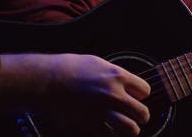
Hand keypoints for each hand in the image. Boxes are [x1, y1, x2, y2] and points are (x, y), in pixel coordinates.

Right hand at [0, 53, 150, 135]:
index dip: (141, 95)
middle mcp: (113, 95)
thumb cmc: (70, 68)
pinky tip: (110, 132)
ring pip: (130, 129)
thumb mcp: (98, 63)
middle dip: (142, 116)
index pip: (145, 91)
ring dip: (131, 130)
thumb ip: (115, 75)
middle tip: (138, 116)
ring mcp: (102, 111)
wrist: (46, 80)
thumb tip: (127, 84)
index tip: (136, 96)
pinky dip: (111, 135)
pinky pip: (108, 136)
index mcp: (117, 76)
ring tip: (128, 128)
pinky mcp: (89, 124)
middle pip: (142, 113)